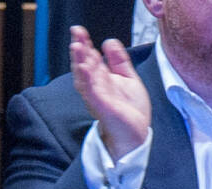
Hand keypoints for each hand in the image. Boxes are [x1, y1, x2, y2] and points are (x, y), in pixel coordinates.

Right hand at [70, 25, 150, 161]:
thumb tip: (108, 41)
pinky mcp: (101, 107)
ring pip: (84, 78)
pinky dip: (87, 80)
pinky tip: (84, 68)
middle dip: (79, 49)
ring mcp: (97, 98)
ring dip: (79, 62)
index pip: (90, 58)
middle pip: (84, 65)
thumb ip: (119, 61)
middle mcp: (97, 88)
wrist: (136, 134)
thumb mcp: (128, 78)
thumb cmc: (131, 111)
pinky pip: (91, 92)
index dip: (85, 44)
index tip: (79, 31)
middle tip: (76, 33)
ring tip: (76, 46)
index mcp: (102, 80)